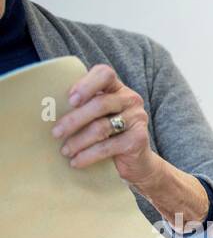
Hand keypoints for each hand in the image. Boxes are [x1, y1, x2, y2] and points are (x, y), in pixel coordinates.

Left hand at [52, 64, 159, 186]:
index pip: (105, 74)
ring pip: (101, 127)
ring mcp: (137, 119)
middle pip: (99, 104)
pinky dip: (88, 155)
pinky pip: (107, 146)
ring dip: (78, 141)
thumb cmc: (111, 136)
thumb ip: (84, 107)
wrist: (137, 162)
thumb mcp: (98, 117)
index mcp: (118, 89)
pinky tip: (76, 161)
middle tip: (56, 133)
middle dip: (74, 119)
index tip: (70, 100)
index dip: (86, 84)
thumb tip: (48, 110)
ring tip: (65, 151)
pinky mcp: (138, 139)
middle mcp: (131, 100)